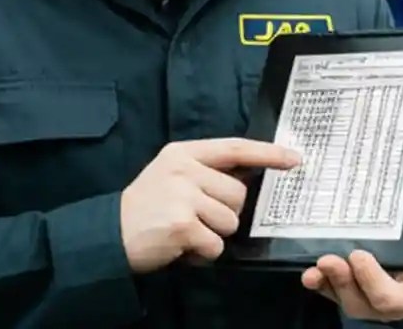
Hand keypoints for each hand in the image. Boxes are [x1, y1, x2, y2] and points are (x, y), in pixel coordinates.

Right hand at [119, 138, 300, 272]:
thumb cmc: (147, 207)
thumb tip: (252, 173)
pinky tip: (182, 247)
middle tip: (197, 219)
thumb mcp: (173, 175)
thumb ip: (207, 171)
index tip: (294, 159)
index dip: (267, 153)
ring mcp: (182, 196)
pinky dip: (203, 253)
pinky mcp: (181, 225)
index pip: (235, 148)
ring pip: (231, 221)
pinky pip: (216, 245)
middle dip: (226, 213)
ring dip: (214, 235)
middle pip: (238, 194)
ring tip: (187, 232)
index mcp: (184, 153)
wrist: (109, 235)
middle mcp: (184, 170)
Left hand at [301, 190, 402, 321]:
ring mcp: (368, 304)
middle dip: (343, 282)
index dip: (372, 280)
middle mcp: (390, 308)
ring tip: (313, 268)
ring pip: (343, 300)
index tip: (358, 254)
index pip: (391, 297)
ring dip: (327, 283)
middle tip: (328, 259)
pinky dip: (320, 284)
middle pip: (362, 303)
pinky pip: (331, 295)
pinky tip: (309, 273)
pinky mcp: (348, 297)